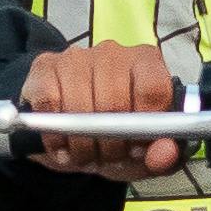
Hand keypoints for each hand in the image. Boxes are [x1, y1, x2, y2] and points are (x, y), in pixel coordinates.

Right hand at [24, 38, 184, 179]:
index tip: (137, 148)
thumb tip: (165, 152)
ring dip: (82, 144)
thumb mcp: (144, 154)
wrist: (70, 130)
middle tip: (108, 158)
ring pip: (80, 106)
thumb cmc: (114, 136)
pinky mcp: (44, 66)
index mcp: (146, 63)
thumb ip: (163, 156)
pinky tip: (62, 145)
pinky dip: (55, 134)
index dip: (144, 126)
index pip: (153, 88)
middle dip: (111, 143)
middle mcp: (113, 52)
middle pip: (114, 101)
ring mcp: (77, 56)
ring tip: (86, 155)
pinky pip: (49, 103)